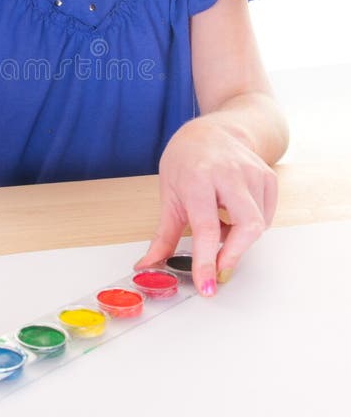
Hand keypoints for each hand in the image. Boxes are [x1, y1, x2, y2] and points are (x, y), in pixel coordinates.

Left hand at [134, 116, 277, 295]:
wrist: (217, 130)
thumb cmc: (188, 158)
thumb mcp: (169, 192)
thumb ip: (163, 235)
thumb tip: (148, 265)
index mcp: (199, 176)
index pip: (207, 227)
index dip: (206, 261)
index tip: (207, 286)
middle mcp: (230, 173)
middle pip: (247, 227)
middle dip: (233, 255)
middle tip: (217, 270)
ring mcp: (254, 174)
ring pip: (256, 226)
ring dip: (236, 239)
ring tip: (218, 226)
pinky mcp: (269, 179)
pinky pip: (265, 218)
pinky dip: (248, 227)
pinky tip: (232, 215)